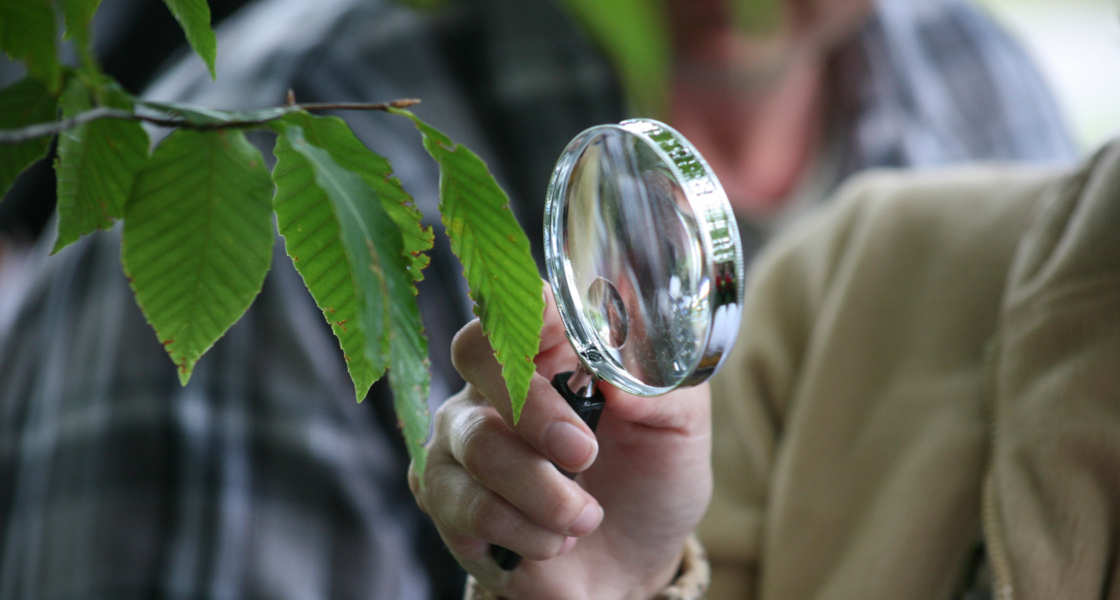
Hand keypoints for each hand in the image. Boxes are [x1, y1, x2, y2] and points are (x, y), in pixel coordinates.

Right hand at [409, 287, 711, 599]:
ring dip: (544, 493)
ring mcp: (462, 440)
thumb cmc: (649, 482)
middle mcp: (496, 384)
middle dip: (534, 409)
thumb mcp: (680, 430)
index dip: (532, 309)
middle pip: (477, 354)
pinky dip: (525, 532)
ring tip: (586, 518)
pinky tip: (555, 541)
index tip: (564, 342)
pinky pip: (467, 508)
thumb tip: (627, 368)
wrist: (628, 568)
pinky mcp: (446, 501)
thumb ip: (663, 387)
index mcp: (553, 349)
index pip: (522, 301)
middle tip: (584, 454)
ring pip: (477, 444)